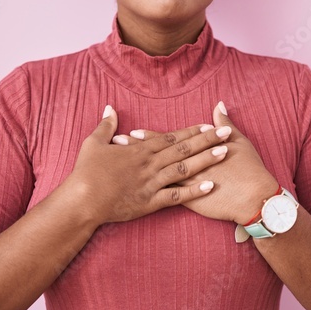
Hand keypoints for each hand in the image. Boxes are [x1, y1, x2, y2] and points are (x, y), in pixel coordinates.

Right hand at [63, 105, 231, 225]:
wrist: (82, 199)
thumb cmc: (86, 172)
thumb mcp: (93, 143)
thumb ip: (106, 125)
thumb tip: (109, 107)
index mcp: (140, 150)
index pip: (171, 137)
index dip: (191, 131)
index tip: (208, 124)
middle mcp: (150, 164)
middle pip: (184, 149)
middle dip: (207, 140)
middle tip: (227, 133)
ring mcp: (152, 183)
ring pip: (184, 169)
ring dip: (206, 160)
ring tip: (225, 153)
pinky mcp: (150, 202)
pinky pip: (176, 195)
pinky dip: (193, 191)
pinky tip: (210, 186)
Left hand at [115, 101, 279, 225]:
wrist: (257, 198)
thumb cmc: (250, 169)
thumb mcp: (240, 142)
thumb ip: (225, 123)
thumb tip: (218, 105)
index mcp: (197, 151)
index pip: (169, 142)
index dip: (150, 138)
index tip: (133, 132)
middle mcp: (189, 166)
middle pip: (157, 158)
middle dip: (135, 153)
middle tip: (116, 146)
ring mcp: (188, 185)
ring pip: (157, 177)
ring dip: (139, 173)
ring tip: (119, 168)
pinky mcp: (192, 201)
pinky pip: (168, 198)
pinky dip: (152, 194)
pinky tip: (137, 193)